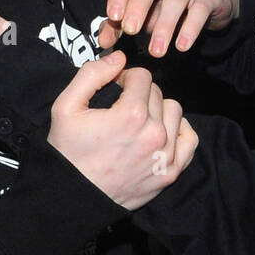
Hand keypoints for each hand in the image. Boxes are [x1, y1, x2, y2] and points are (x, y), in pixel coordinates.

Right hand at [47, 51, 198, 208]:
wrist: (72, 196)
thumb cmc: (67, 151)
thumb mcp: (65, 107)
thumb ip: (91, 75)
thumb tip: (119, 58)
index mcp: (131, 114)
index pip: (142, 76)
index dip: (126, 77)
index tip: (115, 87)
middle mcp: (154, 133)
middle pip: (158, 93)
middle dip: (140, 93)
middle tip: (123, 106)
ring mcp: (165, 154)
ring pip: (175, 112)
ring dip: (159, 110)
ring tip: (140, 120)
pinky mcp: (170, 173)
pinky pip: (189, 140)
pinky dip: (179, 131)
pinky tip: (162, 132)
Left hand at [101, 0, 240, 55]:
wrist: (210, 2)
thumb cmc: (168, 8)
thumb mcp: (143, 15)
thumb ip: (120, 26)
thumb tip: (104, 41)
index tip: (113, 17)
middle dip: (138, 5)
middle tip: (130, 31)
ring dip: (164, 26)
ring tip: (156, 51)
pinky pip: (199, 10)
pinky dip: (189, 29)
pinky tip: (181, 46)